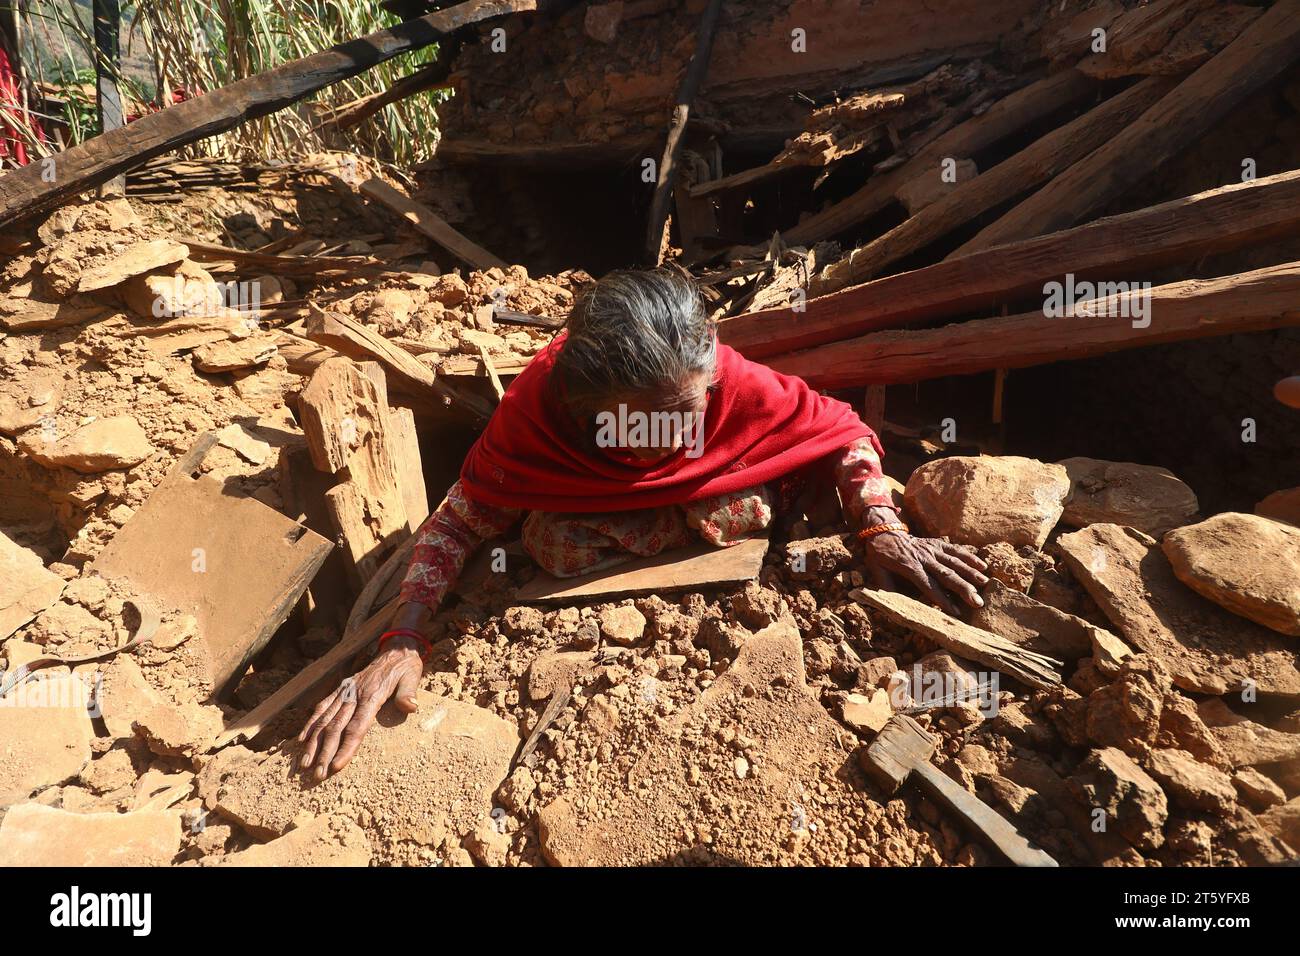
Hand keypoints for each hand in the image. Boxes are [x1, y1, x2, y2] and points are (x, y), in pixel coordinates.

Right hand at [298, 636, 423, 779]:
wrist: (397, 648)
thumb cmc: (405, 667)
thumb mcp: (413, 677)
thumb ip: (409, 693)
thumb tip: (411, 707)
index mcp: (371, 695)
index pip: (357, 727)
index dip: (346, 748)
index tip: (336, 766)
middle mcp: (353, 694)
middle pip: (335, 727)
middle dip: (325, 752)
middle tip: (317, 774)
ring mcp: (345, 691)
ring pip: (324, 719)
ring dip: (313, 742)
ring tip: (304, 763)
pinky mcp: (341, 689)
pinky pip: (322, 707)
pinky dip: (311, 723)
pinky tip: (302, 739)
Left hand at [859, 509, 988, 615]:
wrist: (882, 531)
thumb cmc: (880, 557)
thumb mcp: (876, 572)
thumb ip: (886, 588)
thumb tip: (893, 606)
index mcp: (909, 567)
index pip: (929, 586)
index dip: (942, 600)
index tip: (956, 612)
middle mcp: (924, 558)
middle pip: (946, 575)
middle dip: (964, 589)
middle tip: (978, 602)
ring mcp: (931, 549)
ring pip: (954, 561)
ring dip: (971, 573)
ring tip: (985, 584)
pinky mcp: (936, 543)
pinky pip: (955, 549)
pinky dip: (969, 557)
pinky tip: (982, 565)